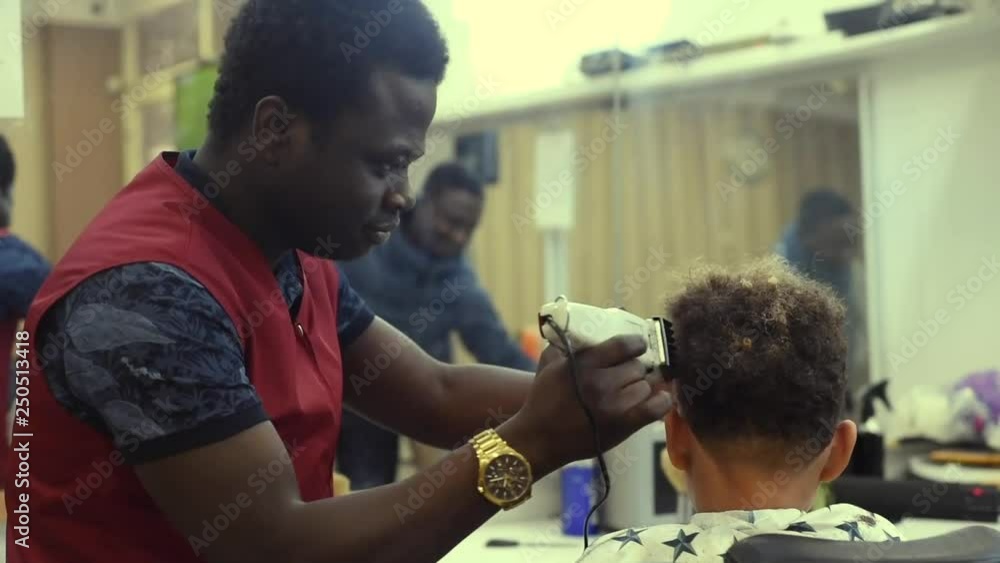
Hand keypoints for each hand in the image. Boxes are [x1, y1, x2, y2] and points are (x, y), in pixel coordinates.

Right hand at [498, 335, 672, 476]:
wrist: (538, 438)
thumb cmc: (543, 399)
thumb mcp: (550, 363)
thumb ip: (568, 342)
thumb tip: (588, 325)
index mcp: (584, 363)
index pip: (626, 345)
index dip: (638, 344)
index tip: (638, 346)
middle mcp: (600, 382)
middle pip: (638, 367)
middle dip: (637, 368)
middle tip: (632, 372)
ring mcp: (613, 406)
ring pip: (647, 386)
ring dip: (644, 386)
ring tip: (635, 388)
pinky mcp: (622, 426)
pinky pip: (655, 409)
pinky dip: (662, 401)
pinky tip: (661, 397)